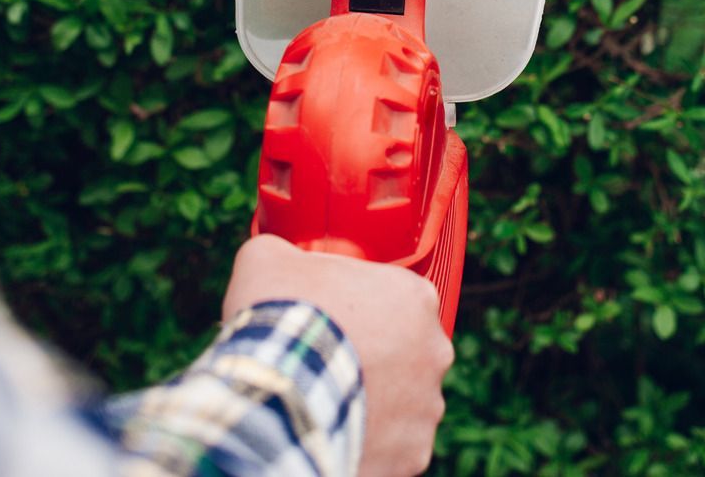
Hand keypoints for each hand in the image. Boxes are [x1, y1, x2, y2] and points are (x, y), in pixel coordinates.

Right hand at [223, 235, 452, 476]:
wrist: (276, 394)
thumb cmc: (281, 320)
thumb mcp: (269, 259)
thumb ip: (285, 252)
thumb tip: (275, 254)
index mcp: (415, 296)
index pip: (396, 297)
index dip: (360, 306)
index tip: (332, 316)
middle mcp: (435, 350)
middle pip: (406, 350)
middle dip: (373, 356)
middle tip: (328, 360)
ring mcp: (427, 405)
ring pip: (403, 400)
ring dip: (373, 400)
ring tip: (326, 399)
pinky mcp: (413, 452)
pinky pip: (393, 444)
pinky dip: (368, 440)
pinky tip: (334, 430)